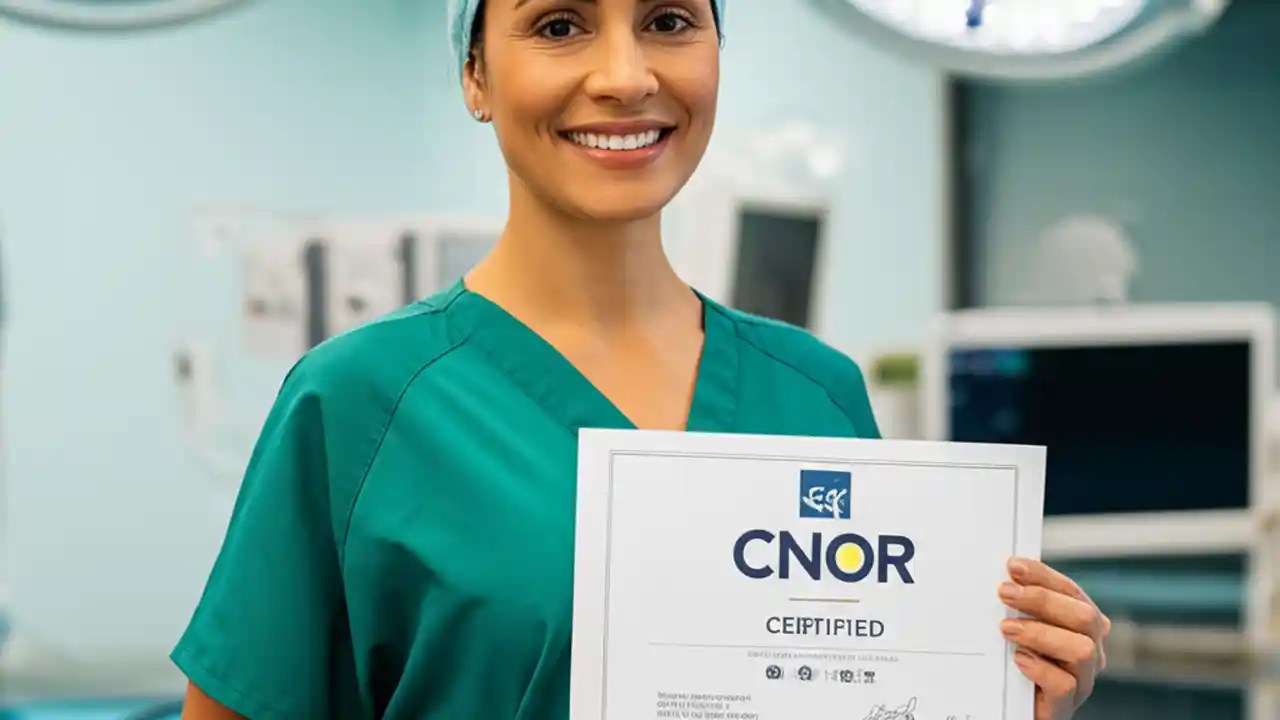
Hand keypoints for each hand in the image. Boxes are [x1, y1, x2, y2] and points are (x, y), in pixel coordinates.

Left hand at [998, 557, 1110, 719]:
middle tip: (1005, 593)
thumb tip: (1006, 578)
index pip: (1073, 593)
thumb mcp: (1020, 630)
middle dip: (1043, 600)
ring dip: (1041, 633)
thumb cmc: (1017, 664)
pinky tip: (1018, 659)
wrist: (1012, 708)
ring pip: (1082, 649)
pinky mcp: (1065, 706)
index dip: (1045, 576)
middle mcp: (1090, 652)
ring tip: (1007, 629)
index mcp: (1081, 627)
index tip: (1014, 567)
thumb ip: (1020, 607)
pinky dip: (1041, 668)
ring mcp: (1082, 680)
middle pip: (1085, 617)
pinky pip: (1065, 685)